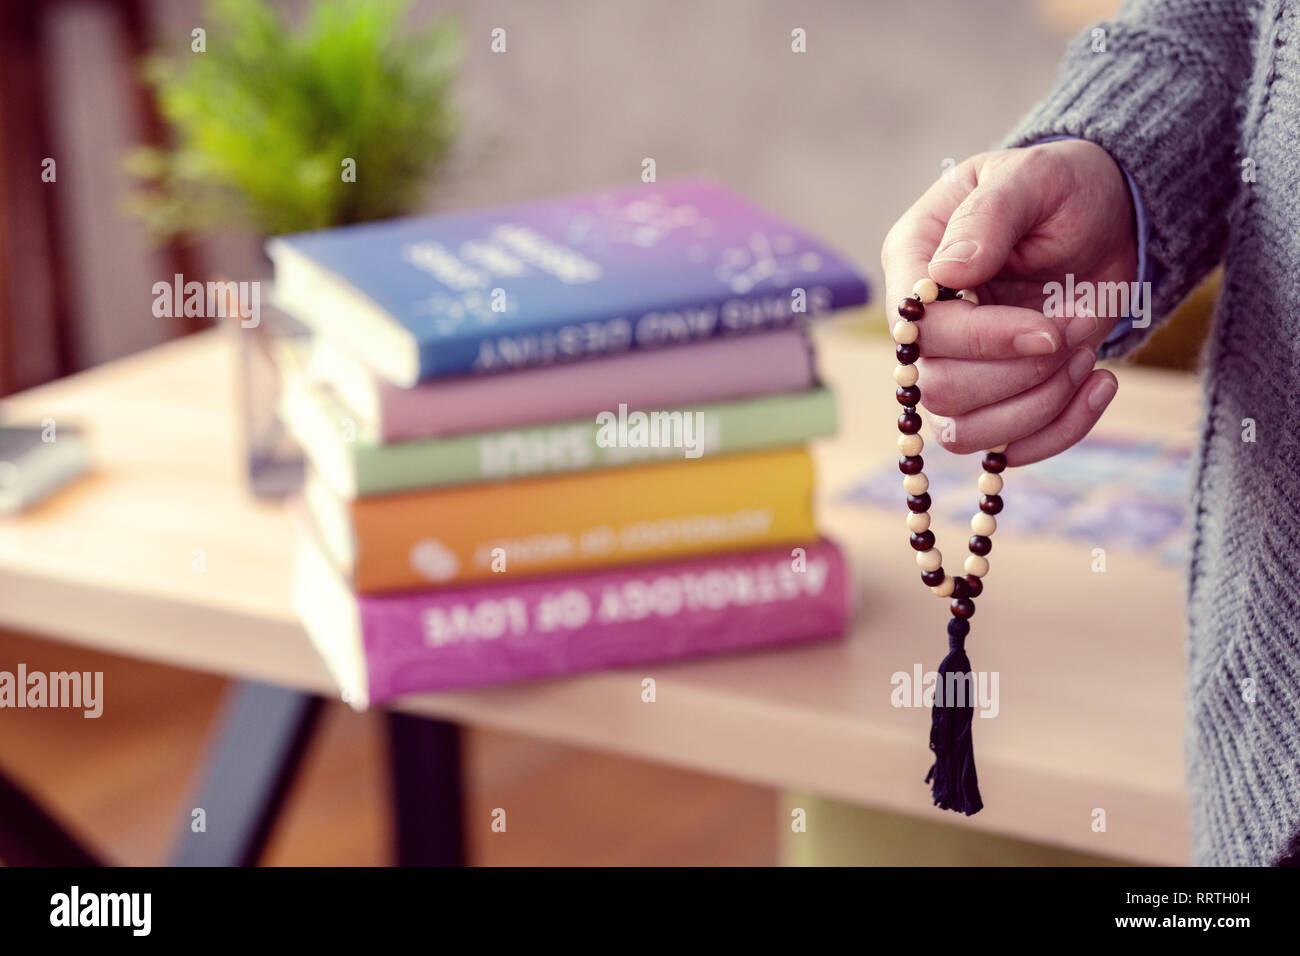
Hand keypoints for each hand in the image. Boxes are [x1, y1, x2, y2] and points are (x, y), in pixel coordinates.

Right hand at [880, 139, 1134, 464]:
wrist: (1110, 215)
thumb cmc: (1063, 188)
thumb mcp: (1033, 178)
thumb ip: (989, 217)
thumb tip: (947, 272)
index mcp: (915, 261)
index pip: (918, 330)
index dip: (979, 341)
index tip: (1047, 330)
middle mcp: (926, 324)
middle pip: (938, 390)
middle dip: (1018, 374)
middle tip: (1071, 332)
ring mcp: (958, 366)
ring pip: (963, 430)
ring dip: (1038, 404)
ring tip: (1086, 354)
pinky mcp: (997, 398)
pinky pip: (1006, 449)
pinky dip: (1060, 430)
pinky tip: (1102, 383)